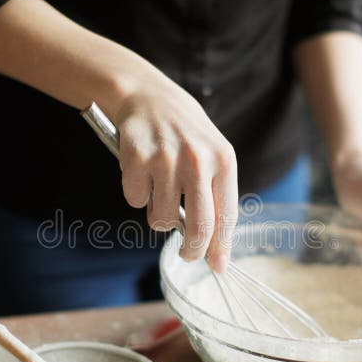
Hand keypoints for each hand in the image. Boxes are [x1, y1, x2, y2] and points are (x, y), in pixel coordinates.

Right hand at [113, 77, 237, 272]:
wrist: (147, 94)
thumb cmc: (184, 132)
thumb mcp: (210, 154)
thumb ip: (214, 196)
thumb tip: (215, 250)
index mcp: (223, 159)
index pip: (226, 215)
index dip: (220, 247)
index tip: (218, 267)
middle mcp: (197, 158)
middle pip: (198, 226)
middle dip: (191, 249)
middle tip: (186, 254)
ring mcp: (165, 157)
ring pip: (160, 218)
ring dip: (157, 215)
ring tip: (159, 190)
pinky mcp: (136, 157)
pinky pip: (135, 199)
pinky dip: (136, 194)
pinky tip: (141, 171)